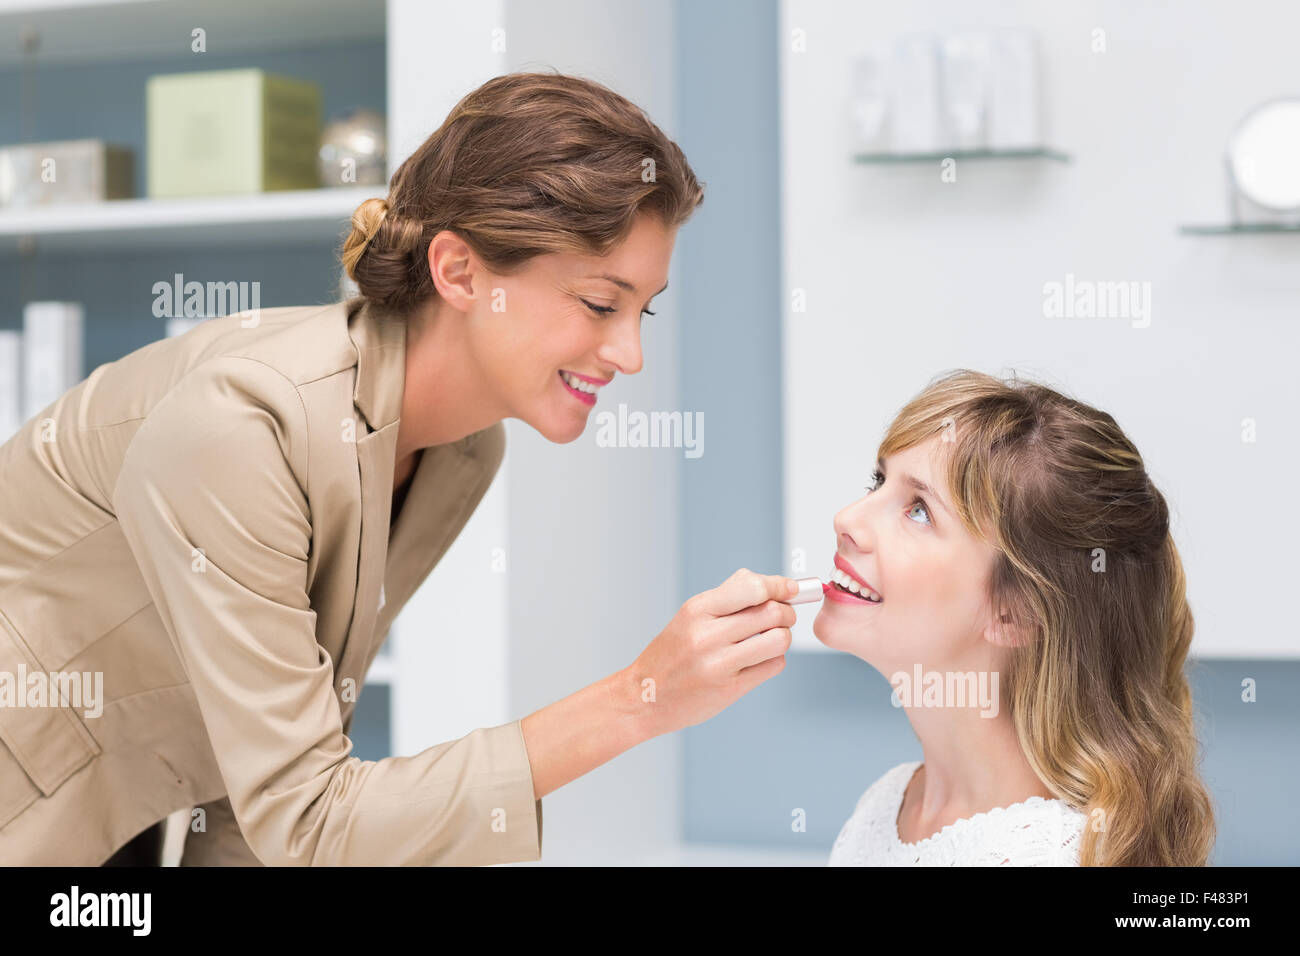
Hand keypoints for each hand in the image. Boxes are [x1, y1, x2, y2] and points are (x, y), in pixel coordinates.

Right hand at [623, 568, 798, 736]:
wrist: (646, 696)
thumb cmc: (672, 653)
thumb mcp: (690, 615)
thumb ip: (729, 595)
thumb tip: (772, 583)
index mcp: (697, 610)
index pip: (754, 588)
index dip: (780, 586)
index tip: (791, 589)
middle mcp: (707, 635)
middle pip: (773, 613)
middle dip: (786, 613)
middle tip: (782, 617)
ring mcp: (719, 664)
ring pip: (779, 640)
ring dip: (782, 637)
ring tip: (769, 639)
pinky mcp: (731, 689)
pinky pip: (773, 666)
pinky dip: (774, 660)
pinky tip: (758, 659)